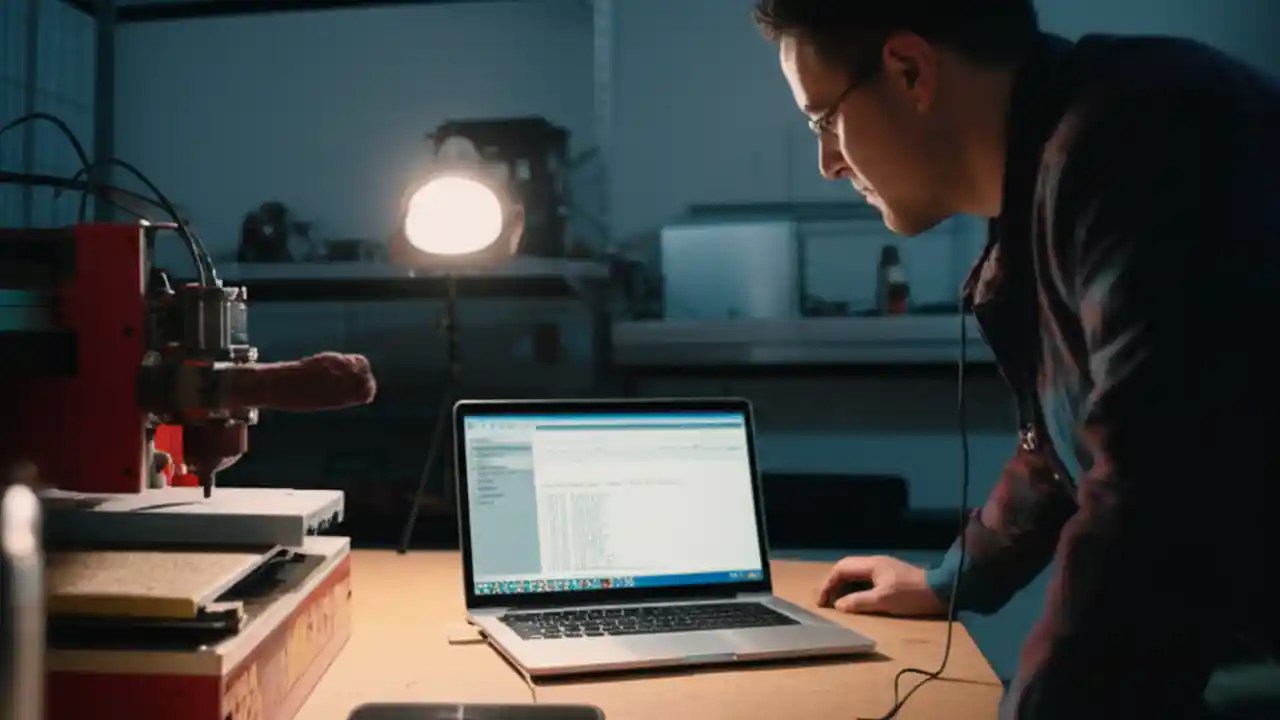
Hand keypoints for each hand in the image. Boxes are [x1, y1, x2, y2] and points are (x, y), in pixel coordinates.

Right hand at [816, 555, 946, 616]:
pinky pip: (864, 579)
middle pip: (845, 568)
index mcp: (871, 564)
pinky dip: (854, 587)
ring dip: (842, 585)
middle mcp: (875, 562)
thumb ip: (859, 602)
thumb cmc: (911, 595)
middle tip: (824, 601)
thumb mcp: (884, 600)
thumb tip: (838, 605)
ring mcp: (883, 568)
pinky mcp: (889, 576)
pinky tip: (854, 599)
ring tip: (835, 601)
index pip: (841, 568)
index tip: (821, 601)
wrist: (941, 591)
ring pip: (854, 573)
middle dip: (832, 583)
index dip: (827, 584)